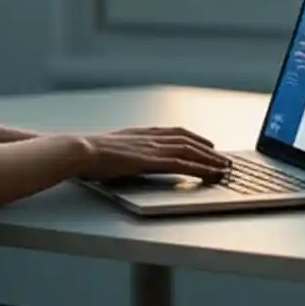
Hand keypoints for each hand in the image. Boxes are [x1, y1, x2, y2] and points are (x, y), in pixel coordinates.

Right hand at [74, 126, 230, 181]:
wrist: (80, 150)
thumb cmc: (88, 153)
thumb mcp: (110, 148)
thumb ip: (123, 150)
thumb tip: (123, 157)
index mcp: (141, 133)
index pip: (174, 132)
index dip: (193, 137)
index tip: (206, 142)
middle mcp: (150, 137)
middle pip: (187, 140)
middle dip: (208, 149)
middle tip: (223, 158)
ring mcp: (151, 148)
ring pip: (189, 151)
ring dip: (210, 159)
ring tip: (224, 167)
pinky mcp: (151, 161)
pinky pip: (182, 164)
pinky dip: (200, 168)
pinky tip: (210, 173)